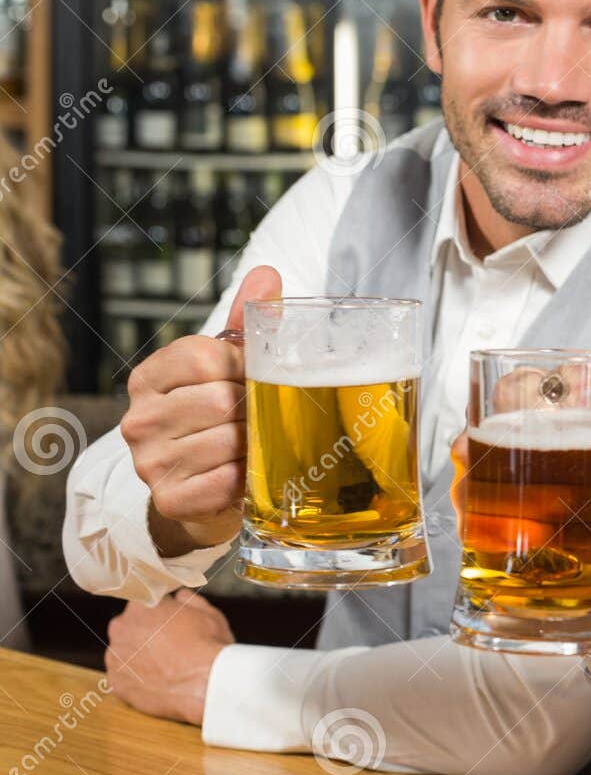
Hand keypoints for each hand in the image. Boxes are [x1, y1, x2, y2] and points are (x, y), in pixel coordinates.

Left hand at [105, 589, 234, 725]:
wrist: (205, 683)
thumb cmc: (208, 645)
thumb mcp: (208, 612)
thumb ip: (188, 600)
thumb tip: (180, 597)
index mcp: (142, 605)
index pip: (145, 601)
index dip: (160, 611)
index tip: (170, 619)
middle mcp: (122, 628)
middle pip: (130, 626)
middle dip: (145, 632)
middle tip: (170, 643)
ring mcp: (116, 656)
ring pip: (124, 652)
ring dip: (138, 655)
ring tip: (165, 665)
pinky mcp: (116, 682)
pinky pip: (123, 676)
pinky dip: (136, 678)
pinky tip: (157, 679)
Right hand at [122, 265, 281, 555]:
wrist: (204, 491)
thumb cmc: (219, 417)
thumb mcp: (228, 366)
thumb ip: (247, 321)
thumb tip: (267, 275)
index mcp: (149, 377)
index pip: (205, 357)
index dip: (244, 368)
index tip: (252, 379)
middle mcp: (139, 419)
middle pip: (219, 400)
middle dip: (254, 408)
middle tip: (262, 417)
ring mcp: (149, 462)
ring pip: (227, 440)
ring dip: (255, 444)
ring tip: (256, 445)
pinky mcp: (170, 499)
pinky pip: (226, 480)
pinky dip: (248, 477)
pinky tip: (248, 473)